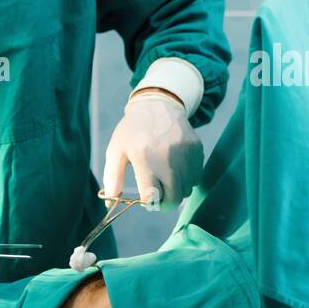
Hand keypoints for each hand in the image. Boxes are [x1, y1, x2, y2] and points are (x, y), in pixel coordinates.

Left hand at [102, 89, 202, 210]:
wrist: (157, 105)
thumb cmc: (133, 131)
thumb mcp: (116, 151)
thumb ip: (112, 178)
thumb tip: (111, 203)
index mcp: (144, 159)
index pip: (152, 197)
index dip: (148, 202)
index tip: (146, 199)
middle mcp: (168, 159)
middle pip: (174, 198)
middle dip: (165, 203)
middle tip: (159, 197)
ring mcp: (185, 154)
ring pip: (187, 189)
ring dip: (178, 190)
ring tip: (167, 179)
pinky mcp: (197, 150)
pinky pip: (196, 176)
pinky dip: (188, 179)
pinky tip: (177, 169)